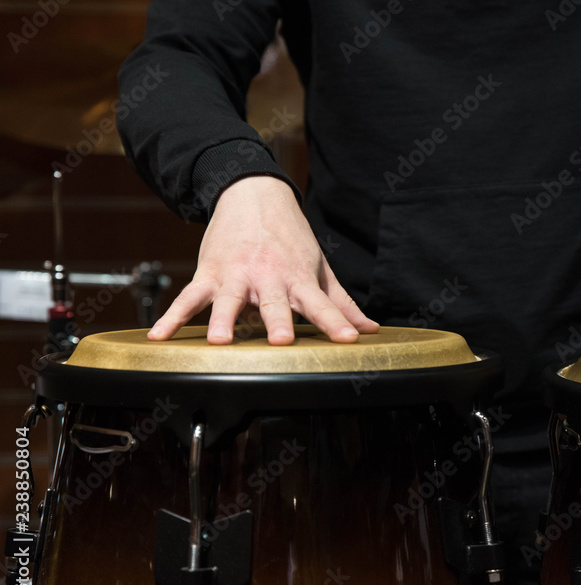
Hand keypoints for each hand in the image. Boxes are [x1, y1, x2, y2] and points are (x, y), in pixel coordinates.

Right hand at [148, 176, 378, 344]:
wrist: (252, 195)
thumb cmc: (290, 239)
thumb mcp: (319, 268)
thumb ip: (341, 303)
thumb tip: (369, 329)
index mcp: (298, 278)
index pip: (322, 305)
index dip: (336, 322)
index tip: (349, 340)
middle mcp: (268, 277)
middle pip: (275, 303)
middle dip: (278, 321)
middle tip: (282, 341)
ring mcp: (236, 276)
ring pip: (228, 301)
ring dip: (222, 320)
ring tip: (219, 341)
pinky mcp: (209, 273)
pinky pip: (189, 298)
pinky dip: (171, 317)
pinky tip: (158, 336)